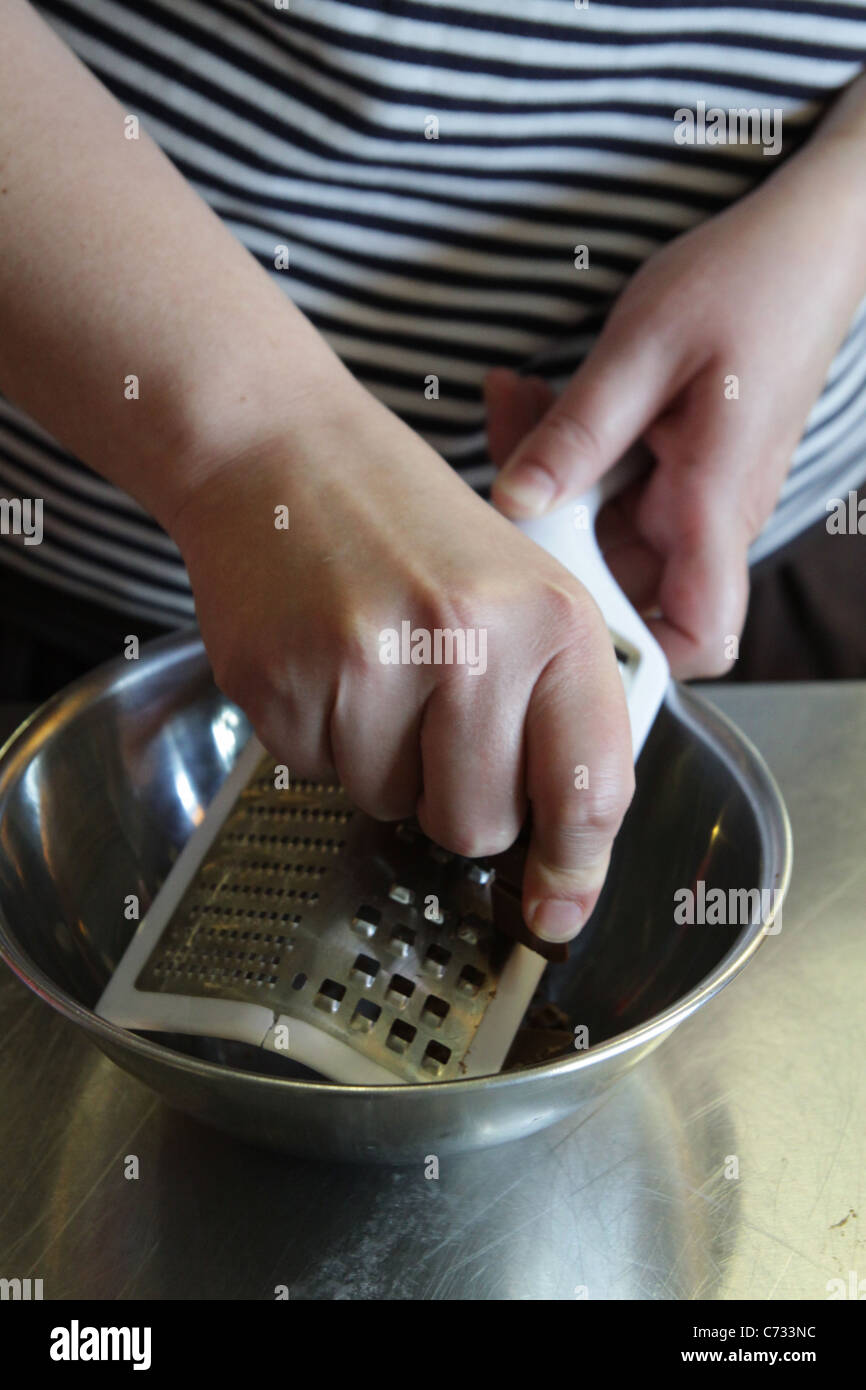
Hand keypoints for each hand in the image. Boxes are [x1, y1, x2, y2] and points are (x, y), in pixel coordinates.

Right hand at [168, 376, 634, 942]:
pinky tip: (322, 661)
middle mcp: (467, 645)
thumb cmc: (411, 527)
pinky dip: (322, 740)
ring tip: (374, 668)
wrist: (283, 457)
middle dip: (458, 800)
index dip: (574, 869)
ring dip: (384, 763)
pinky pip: (317, 777)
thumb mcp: (526, 590)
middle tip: (435, 717)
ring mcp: (368, 666)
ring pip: (391, 808)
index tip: (556, 911)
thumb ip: (559, 708)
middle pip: (479, 826)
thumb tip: (564, 847)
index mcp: (552, 621)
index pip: (587, 788)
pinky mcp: (284, 684)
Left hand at [487, 131, 865, 677]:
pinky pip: (610, 491)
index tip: (563, 629)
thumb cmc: (748, 283)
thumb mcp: (644, 348)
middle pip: (619, 584)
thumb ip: (578, 433)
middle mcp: (710, 518)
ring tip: (518, 406)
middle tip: (504, 457)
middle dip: (545, 538)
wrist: (808, 245)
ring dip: (548, 484)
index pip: (696, 637)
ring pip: (602, 534)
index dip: (635, 660)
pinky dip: (568, 456)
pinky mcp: (679, 472)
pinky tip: (539, 403)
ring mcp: (695, 499)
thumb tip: (514, 503)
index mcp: (714, 501)